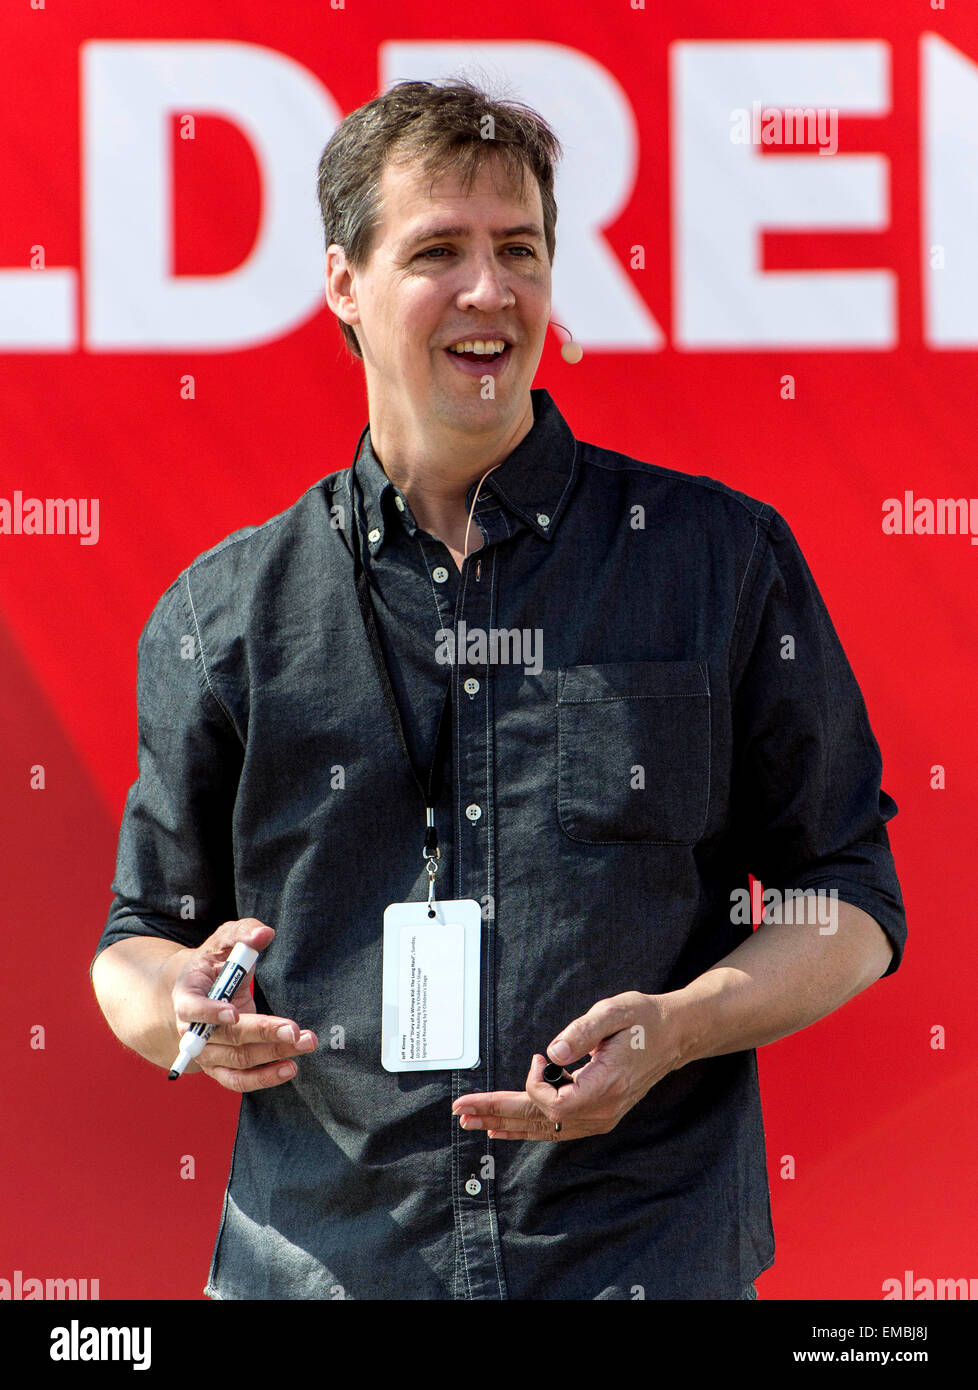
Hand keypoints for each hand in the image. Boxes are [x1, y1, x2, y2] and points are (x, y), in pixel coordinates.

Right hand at [171, 917, 317, 1091]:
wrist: (195, 993)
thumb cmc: (212, 965)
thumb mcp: (222, 942)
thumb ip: (241, 934)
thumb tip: (264, 933)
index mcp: (187, 996)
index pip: (193, 1009)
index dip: (211, 1013)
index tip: (235, 1012)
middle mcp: (192, 1031)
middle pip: (227, 1037)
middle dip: (263, 1033)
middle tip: (294, 1030)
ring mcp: (205, 1053)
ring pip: (238, 1060)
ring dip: (273, 1054)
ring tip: (305, 1042)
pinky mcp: (220, 1067)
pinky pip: (238, 1080)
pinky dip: (263, 1078)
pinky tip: (290, 1067)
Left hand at [451, 991, 684, 1139]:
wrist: (674, 1035)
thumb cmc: (643, 1020)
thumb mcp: (615, 1012)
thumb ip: (582, 1032)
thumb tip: (551, 1052)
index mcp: (606, 1085)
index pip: (557, 1105)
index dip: (536, 1086)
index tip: (536, 1058)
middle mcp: (603, 1109)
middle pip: (542, 1120)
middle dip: (498, 1112)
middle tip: (462, 1110)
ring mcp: (601, 1116)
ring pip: (547, 1128)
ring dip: (508, 1124)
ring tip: (474, 1122)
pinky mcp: (598, 1113)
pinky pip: (557, 1127)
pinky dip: (529, 1126)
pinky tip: (506, 1126)